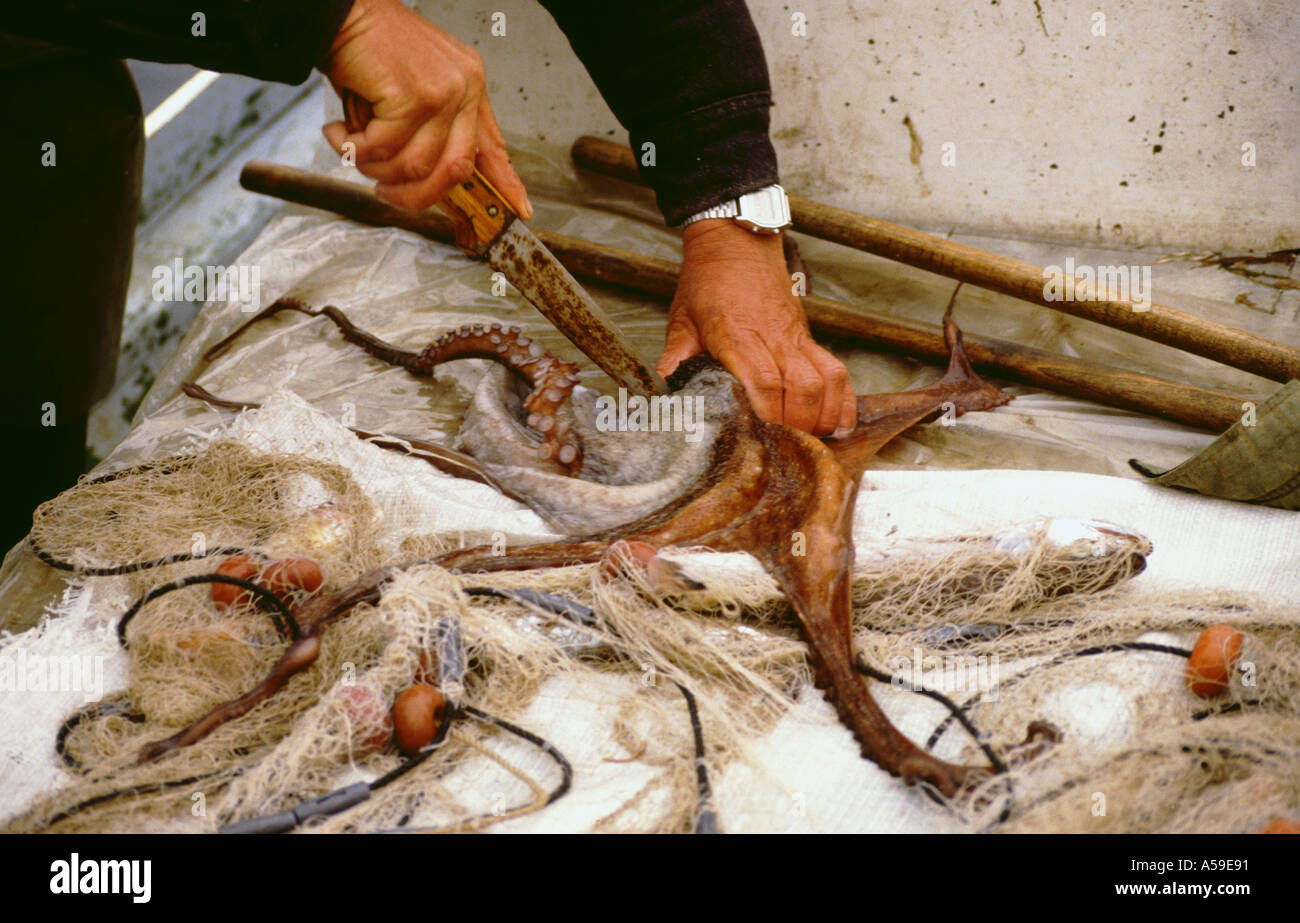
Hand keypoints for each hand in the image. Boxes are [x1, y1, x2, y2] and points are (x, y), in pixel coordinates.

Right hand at [319, 0, 530, 216]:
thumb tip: (432, 177)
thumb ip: (431, 130)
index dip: (507, 184)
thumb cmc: (368, 53)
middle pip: (455, 170)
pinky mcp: (414, 95)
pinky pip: (382, 150)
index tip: (520, 210)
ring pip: (414, 166)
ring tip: (350, 145)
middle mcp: (465, 87)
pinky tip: (338, 132)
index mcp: (470, 86)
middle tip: (385, 191)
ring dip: (374, 167)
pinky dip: (352, 149)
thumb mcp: (412, 91)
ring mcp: (443, 91)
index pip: (494, 146)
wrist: (338, 12)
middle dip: (416, 195)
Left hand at [657, 220, 856, 436]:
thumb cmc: (708, 280)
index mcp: (737, 334)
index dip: (769, 414)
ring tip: (814, 442)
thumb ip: (677, 352)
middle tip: (788, 450)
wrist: (737, 242)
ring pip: (824, 379)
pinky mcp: (807, 336)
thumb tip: (668, 382)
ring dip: (824, 416)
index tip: (766, 440)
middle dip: (799, 425)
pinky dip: (843, 399)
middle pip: (800, 387)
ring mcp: (795, 336)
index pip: (763, 380)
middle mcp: (772, 336)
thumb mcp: (682, 316)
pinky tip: (840, 425)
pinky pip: (835, 369)